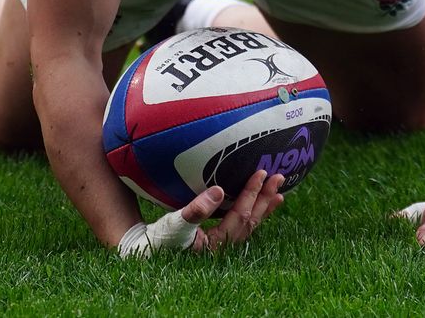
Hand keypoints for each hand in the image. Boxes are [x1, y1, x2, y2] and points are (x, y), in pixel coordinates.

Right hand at [118, 170, 284, 257]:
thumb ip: (195, 209)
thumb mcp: (174, 224)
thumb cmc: (158, 239)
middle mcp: (223, 248)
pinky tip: (257, 204)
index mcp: (216, 245)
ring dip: (263, 207)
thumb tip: (219, 191)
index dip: (251, 193)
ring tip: (278, 194)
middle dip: (265, 199)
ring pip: (248, 225)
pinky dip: (252, 213)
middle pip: (250, 221)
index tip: (262, 173)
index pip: (240, 215)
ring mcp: (221, 245)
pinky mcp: (217, 241)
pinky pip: (240, 226)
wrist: (144, 253)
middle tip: (279, 177)